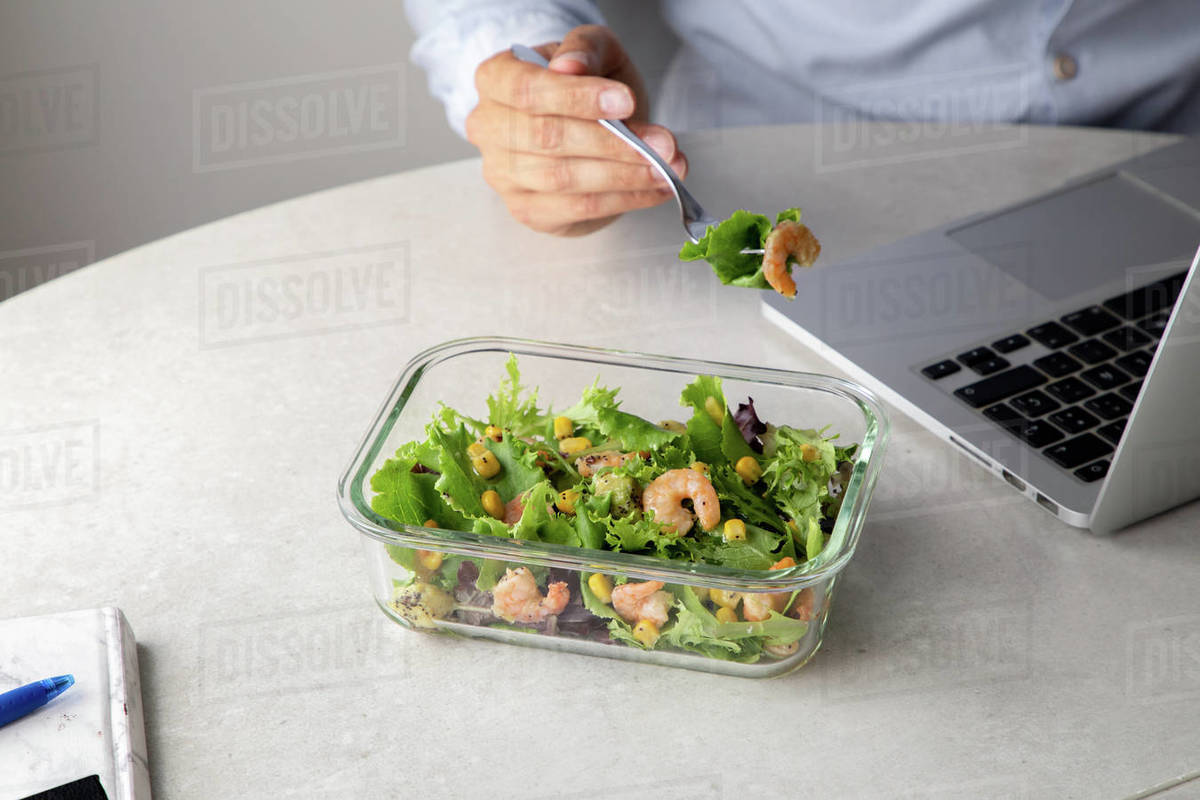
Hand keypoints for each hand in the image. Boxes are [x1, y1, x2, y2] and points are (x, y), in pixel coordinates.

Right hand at [466, 25, 686, 235]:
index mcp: (495, 79)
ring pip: (565, 178)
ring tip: (666, 167)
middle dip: (613, 143)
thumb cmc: (585, 84)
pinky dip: (624, 199)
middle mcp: (488, 128)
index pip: (527, 91)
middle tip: (662, 144)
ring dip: (624, 176)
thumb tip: (570, 67)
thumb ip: (585, 50)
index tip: (625, 102)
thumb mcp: (593, 52)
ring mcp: (503, 175)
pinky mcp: (527, 209)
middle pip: (548, 139)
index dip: (577, 98)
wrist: (581, 123)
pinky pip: (578, 208)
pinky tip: (654, 188)